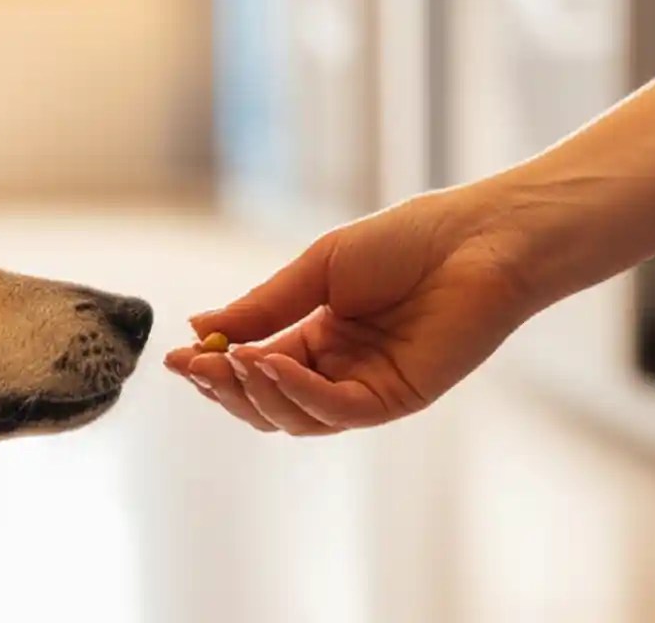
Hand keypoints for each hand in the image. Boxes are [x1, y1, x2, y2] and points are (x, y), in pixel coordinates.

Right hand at [164, 182, 536, 434]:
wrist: (477, 237)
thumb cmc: (407, 241)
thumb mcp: (318, 268)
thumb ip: (264, 304)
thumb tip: (200, 323)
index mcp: (320, 337)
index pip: (256, 366)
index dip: (216, 365)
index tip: (177, 354)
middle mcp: (340, 369)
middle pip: (269, 401)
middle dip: (226, 387)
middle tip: (194, 365)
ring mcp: (367, 387)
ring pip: (296, 416)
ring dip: (256, 394)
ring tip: (231, 362)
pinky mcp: (396, 398)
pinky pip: (336, 410)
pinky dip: (298, 393)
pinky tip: (271, 365)